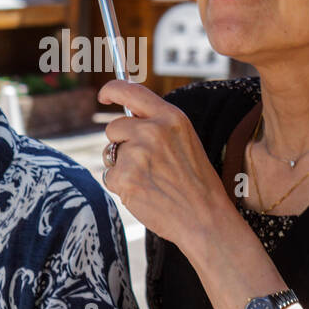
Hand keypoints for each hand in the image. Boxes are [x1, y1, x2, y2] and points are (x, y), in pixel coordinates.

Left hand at [97, 79, 235, 254]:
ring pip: (110, 154)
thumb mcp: (185, 141)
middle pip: (114, 127)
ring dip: (121, 167)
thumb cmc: (196, 182)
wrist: (204, 218)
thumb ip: (158, 125)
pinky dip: (122, 187)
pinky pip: (109, 176)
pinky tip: (144, 193)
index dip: (111, 90)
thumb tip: (126, 117)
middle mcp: (153, 130)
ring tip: (150, 181)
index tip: (104, 96)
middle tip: (145, 164)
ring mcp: (137, 153)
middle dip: (121, 144)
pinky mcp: (125, 177)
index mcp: (171, 117)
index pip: (131, 91)